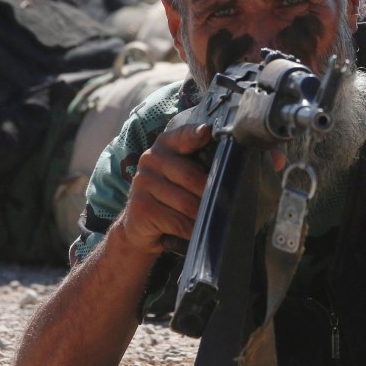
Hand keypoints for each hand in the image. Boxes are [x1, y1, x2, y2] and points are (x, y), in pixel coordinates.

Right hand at [113, 120, 213, 255]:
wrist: (139, 226)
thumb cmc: (170, 197)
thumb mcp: (183, 177)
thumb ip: (199, 167)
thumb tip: (227, 173)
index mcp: (165, 145)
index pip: (182, 136)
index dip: (194, 134)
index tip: (205, 131)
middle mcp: (150, 159)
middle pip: (191, 176)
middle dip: (210, 195)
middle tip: (223, 205)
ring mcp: (143, 183)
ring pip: (187, 203)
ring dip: (201, 216)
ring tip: (209, 221)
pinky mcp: (141, 207)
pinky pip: (177, 222)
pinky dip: (190, 231)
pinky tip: (193, 233)